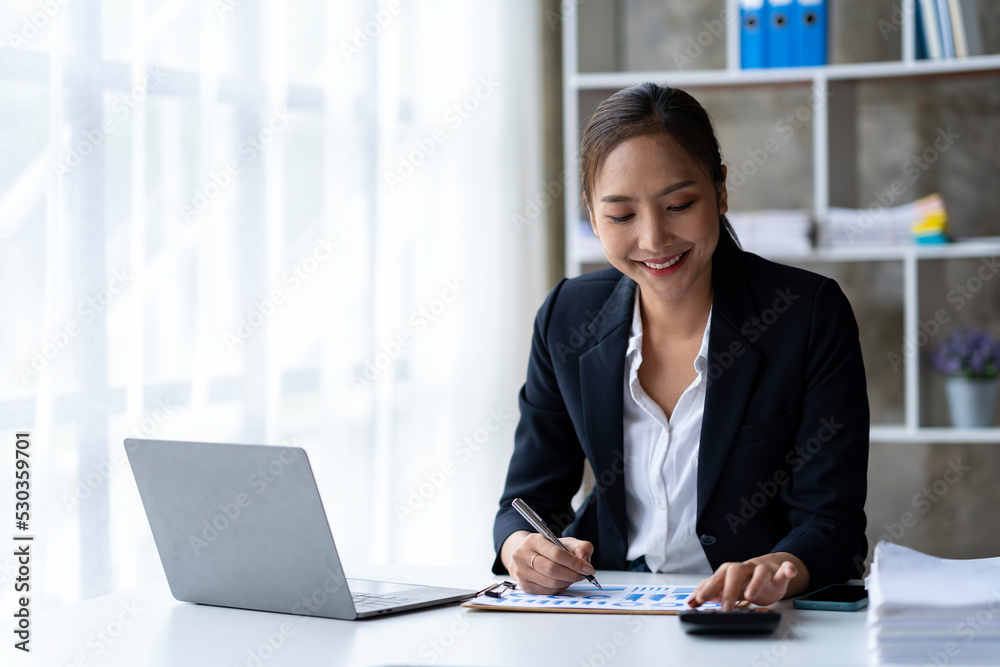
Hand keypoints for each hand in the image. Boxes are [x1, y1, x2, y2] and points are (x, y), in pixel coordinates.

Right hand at [501, 531, 595, 593]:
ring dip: (567, 582)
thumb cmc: (549, 549)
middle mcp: (522, 555)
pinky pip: (547, 592)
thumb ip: (581, 547)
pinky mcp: (524, 586)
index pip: (557, 554)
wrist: (528, 556)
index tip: (588, 568)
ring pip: (550, 583)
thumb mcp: (566, 542)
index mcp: (533, 540)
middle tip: (582, 575)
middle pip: (552, 570)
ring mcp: (521, 572)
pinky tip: (562, 582)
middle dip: (572, 574)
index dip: (575, 563)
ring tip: (572, 577)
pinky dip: (559, 588)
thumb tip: (585, 561)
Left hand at [688, 553, 807, 610]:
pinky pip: (785, 570)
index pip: (716, 578)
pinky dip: (788, 570)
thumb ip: (710, 592)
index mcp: (729, 571)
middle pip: (734, 573)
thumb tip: (691, 601)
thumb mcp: (726, 586)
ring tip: (750, 596)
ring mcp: (763, 570)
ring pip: (760, 572)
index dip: (707, 590)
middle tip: (725, 608)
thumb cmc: (744, 581)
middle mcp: (744, 568)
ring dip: (755, 583)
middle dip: (728, 591)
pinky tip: (790, 571)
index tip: (698, 602)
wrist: (768, 570)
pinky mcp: (780, 573)